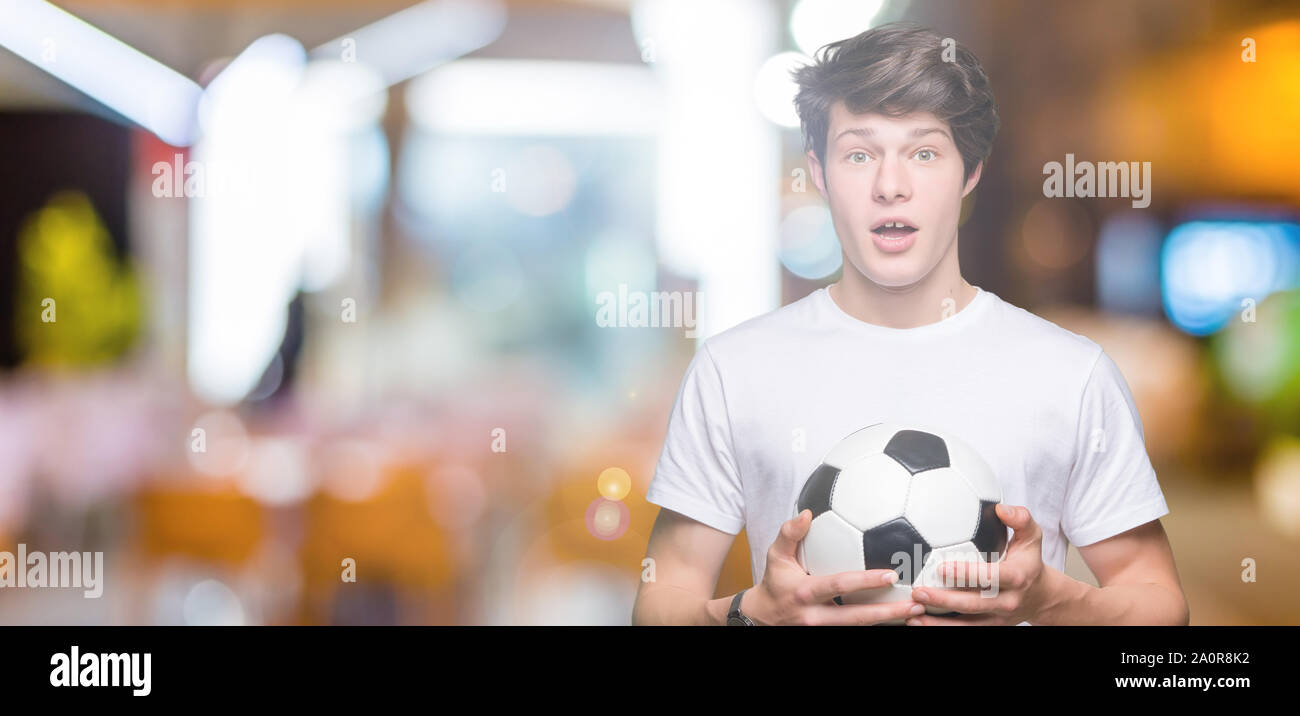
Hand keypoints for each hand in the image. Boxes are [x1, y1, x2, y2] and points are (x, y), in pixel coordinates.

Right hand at [743, 509, 926, 625]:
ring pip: (860, 628)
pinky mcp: (825, 635)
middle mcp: (815, 616)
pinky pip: (855, 631)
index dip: (865, 582)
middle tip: (916, 604)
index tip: (890, 576)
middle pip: (857, 617)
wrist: (760, 618)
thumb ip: (789, 533)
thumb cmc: (774, 582)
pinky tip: (900, 620)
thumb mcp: (775, 556)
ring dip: (889, 622)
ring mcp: (821, 630)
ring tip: (917, 614)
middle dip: (888, 613)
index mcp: (805, 593)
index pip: (839, 586)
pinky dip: (878, 626)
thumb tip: (806, 513)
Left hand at [904, 503, 1050, 624]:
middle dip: (945, 600)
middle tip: (918, 591)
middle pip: (974, 604)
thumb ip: (1021, 519)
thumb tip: (1001, 508)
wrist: (1042, 597)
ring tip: (912, 614)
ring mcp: (997, 618)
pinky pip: (965, 630)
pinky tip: (918, 621)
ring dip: (938, 623)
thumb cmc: (1029, 561)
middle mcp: (1007, 601)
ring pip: (966, 625)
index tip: (942, 568)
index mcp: (1016, 578)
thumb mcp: (1032, 537)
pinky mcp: (989, 627)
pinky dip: (941, 628)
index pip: (991, 577)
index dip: (967, 574)